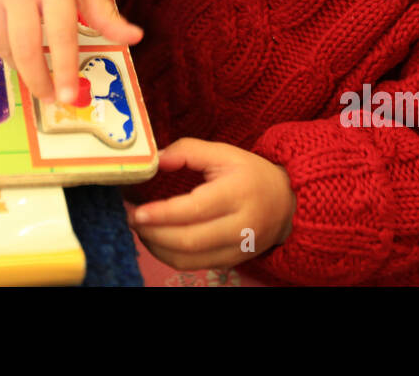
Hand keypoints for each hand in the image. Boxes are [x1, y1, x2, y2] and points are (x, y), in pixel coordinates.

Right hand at [0, 0, 141, 103]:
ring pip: (4, 49)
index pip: (61, 34)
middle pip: (26, 48)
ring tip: (35, 63)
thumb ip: (106, 14)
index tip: (67, 97)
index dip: (64, 69)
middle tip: (51, 98)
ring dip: (21, 66)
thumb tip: (135, 38)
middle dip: (39, 81)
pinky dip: (2, 51)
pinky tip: (14, 42)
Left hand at [126, 138, 295, 270]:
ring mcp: (237, 249)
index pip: (194, 209)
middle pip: (189, 240)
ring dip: (156, 247)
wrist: (287, 203)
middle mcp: (240, 226)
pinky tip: (157, 240)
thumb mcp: (224, 153)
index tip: (137, 211)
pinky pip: (194, 266)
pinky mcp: (231, 262)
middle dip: (153, 233)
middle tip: (131, 219)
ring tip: (140, 229)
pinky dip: (169, 256)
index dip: (162, 214)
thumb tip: (157, 160)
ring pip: (188, 259)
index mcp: (238, 193)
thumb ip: (188, 151)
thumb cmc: (251, 174)